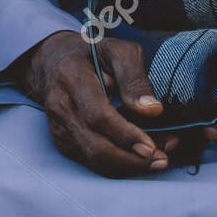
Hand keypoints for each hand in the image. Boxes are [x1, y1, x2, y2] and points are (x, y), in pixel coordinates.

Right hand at [14, 31, 179, 176]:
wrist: (54, 61)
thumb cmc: (91, 54)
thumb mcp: (118, 51)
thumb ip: (135, 78)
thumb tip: (152, 110)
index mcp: (72, 77)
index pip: (98, 115)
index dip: (125, 135)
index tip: (151, 146)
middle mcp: (60, 105)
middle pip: (95, 146)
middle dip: (131, 160)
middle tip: (161, 160)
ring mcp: (58, 126)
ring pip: (94, 159)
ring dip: (129, 165)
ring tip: (158, 158)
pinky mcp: (62, 140)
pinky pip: (92, 162)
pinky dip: (119, 164)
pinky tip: (139, 155)